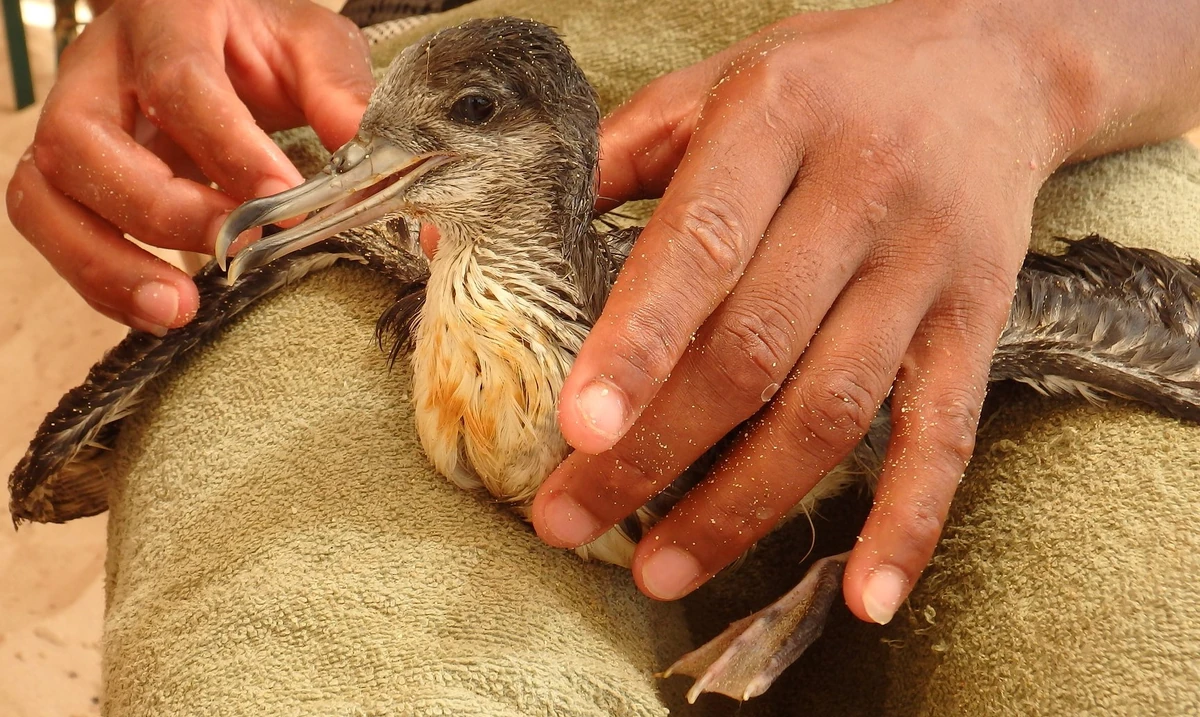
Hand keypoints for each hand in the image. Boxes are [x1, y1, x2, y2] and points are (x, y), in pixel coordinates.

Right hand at [5, 0, 370, 333]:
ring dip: (104, 263)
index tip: (281, 205)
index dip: (227, 149)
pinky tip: (159, 310)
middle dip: (155, 210)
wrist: (215, 35)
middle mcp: (100, 70)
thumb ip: (342, 96)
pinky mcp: (68, 175)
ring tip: (177, 308)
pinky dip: (100, 281)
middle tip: (230, 253)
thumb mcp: (312, 48)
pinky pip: (54, 229)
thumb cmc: (259, 43)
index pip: (180, 82)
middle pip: (81, 142)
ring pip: (44, 195)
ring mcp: (73, 122)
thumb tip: (383, 165)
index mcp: (167, 20)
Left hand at [531, 0, 1089, 622]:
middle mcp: (859, 193)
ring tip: (664, 568)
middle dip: (656, 452)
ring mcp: (925, 265)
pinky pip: (947, 434)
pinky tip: (865, 599)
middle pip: (754, 349)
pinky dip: (908, 523)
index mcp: (775, 120)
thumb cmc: (829, 77)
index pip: (698, 245)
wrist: (991, 60)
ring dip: (744, 504)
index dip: (638, 343)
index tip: (577, 429)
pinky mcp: (979, 319)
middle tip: (571, 522)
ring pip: (833, 408)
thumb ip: (612, 158)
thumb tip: (485, 234)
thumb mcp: (716, 83)